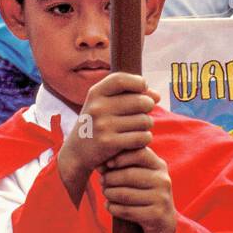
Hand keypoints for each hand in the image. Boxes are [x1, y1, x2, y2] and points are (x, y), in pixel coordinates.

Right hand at [57, 72, 159, 200]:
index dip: (138, 82)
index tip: (143, 89)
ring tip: (138, 128)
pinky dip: (145, 139)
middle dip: (148, 107)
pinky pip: (142, 137)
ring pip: (145, 121)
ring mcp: (103, 125)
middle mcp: (98, 107)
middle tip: (143, 113)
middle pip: (141, 101)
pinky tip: (138, 139)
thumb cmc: (97, 123)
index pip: (122, 79)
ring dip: (147, 126)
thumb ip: (129, 95)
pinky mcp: (109, 143)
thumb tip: (156, 96)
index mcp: (95, 93)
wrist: (77, 152)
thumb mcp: (104, 104)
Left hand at [100, 145, 176, 232]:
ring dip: (110, 194)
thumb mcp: (142, 176)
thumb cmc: (145, 193)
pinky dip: (113, 208)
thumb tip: (100, 165)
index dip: (120, 157)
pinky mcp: (156, 215)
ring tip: (105, 193)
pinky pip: (127, 211)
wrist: (163, 221)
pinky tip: (109, 206)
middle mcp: (163, 180)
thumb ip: (126, 166)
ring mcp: (161, 198)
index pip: (140, 154)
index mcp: (159, 166)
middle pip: (129, 175)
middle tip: (101, 181)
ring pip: (125, 194)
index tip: (107, 164)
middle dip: (110, 178)